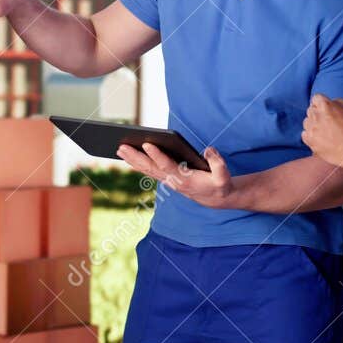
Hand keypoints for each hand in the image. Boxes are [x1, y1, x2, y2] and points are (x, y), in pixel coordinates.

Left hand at [116, 142, 236, 208]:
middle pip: (150, 168)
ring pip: (147, 170)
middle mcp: (172, 181)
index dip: (157, 155)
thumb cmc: (219, 185)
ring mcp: (168, 180)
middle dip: (135, 157)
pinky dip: (137, 164)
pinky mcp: (166, 179)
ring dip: (132, 160)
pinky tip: (128, 157)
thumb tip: (208, 150)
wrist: (216, 198)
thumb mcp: (223, 176)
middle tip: (120, 146)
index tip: (147, 144)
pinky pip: (149, 171)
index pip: (168, 166)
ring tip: (119, 149)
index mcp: (185, 180)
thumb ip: (218, 163)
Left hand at [301, 94, 342, 167]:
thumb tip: (330, 103)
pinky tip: (321, 138)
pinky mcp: (309, 141)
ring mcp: (311, 129)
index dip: (321, 103)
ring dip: (313, 124)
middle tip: (328, 122)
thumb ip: (339, 102)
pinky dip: (311, 135)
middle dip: (318, 113)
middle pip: (311, 109)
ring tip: (326, 132)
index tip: (326, 109)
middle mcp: (316, 116)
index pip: (316, 98)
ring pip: (306, 122)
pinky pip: (304, 134)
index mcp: (326, 105)